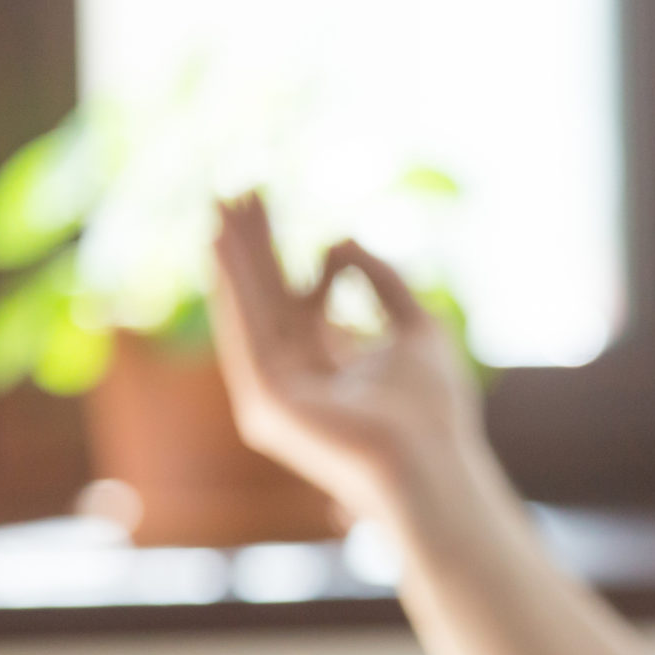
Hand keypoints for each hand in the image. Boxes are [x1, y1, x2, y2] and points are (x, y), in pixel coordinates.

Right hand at [210, 192, 484, 525]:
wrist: (430, 461)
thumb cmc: (433, 410)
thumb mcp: (417, 327)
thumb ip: (382, 280)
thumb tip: (338, 238)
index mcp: (332, 370)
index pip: (301, 303)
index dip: (289, 256)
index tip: (282, 210)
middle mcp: (299, 382)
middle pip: (270, 303)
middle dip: (254, 249)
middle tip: (235, 193)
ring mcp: (278, 397)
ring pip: (253, 315)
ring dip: (234, 261)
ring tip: (220, 208)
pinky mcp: (266, 404)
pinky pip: (246, 336)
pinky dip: (234, 290)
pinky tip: (223, 248)